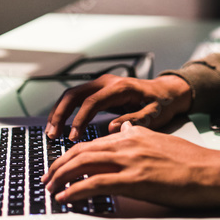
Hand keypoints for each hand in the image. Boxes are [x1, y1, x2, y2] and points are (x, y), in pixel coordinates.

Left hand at [41, 122, 219, 207]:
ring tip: (50, 188)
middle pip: (81, 151)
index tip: (60, 165)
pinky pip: (95, 184)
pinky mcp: (134, 180)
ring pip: (83, 164)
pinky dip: (75, 191)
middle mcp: (128, 142)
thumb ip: (139, 133)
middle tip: (47, 177)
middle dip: (59, 165)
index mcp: (134, 133)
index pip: (92, 142)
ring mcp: (130, 161)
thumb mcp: (161, 138)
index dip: (71, 154)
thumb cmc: (192, 161)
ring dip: (61, 177)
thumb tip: (123, 126)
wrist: (212, 171)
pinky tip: (65, 197)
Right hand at [45, 74, 191, 139]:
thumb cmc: (162, 103)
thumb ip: (134, 120)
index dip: (79, 120)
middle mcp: (107, 82)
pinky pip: (77, 99)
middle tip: (52, 134)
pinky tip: (61, 126)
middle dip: (60, 114)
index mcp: (120, 87)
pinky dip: (66, 111)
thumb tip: (111, 128)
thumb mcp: (154, 114)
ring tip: (51, 132)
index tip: (73, 137)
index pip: (91, 102)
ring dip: (59, 112)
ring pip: (72, 95)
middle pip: (74, 94)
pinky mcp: (100, 91)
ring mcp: (102, 84)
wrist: (167, 91)